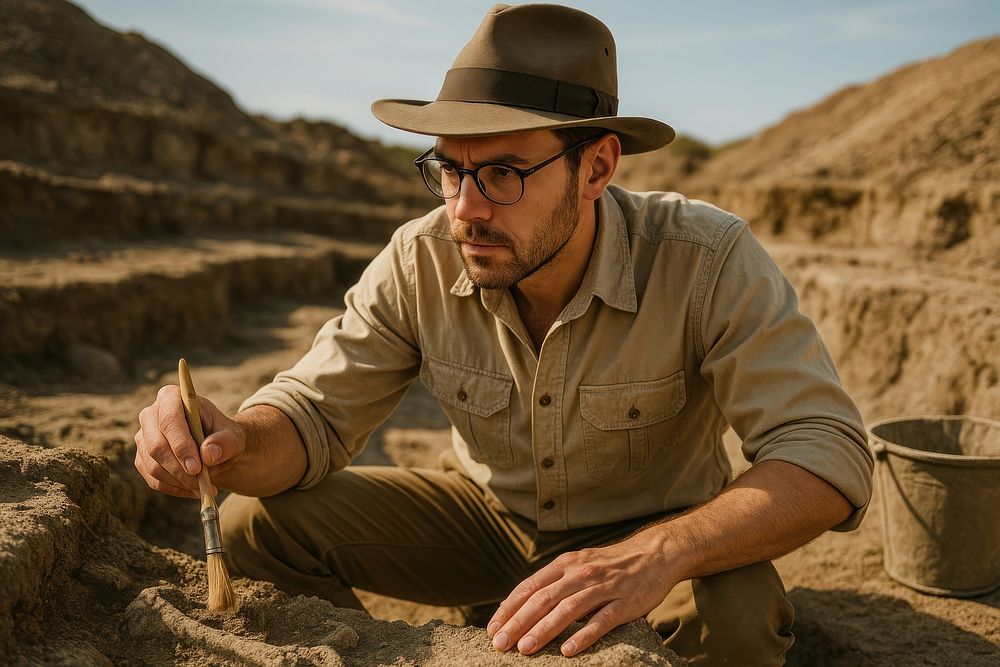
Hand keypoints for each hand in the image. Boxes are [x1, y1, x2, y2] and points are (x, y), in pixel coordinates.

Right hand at [133, 385, 245, 497]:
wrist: (217, 447)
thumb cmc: (224, 436)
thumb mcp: (233, 436)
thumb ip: (225, 441)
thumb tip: (208, 454)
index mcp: (171, 397)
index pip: (169, 420)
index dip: (181, 444)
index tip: (196, 467)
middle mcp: (150, 415)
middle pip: (156, 445)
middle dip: (179, 468)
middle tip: (201, 482)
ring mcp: (143, 438)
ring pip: (153, 466)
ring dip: (179, 481)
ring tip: (204, 487)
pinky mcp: (143, 459)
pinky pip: (153, 480)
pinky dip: (175, 489)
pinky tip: (195, 491)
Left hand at [487, 530, 675, 656]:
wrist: (654, 554)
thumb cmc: (611, 565)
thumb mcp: (579, 564)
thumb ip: (555, 581)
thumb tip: (523, 607)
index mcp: (565, 564)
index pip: (529, 587)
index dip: (510, 608)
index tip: (493, 629)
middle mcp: (580, 573)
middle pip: (543, 599)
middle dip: (519, 622)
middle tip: (500, 644)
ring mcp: (603, 587)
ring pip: (567, 610)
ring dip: (544, 630)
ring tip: (526, 649)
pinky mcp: (625, 602)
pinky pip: (601, 620)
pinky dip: (583, 635)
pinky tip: (567, 650)